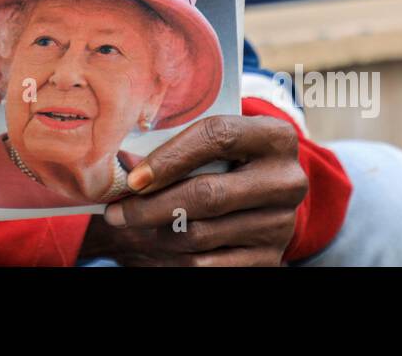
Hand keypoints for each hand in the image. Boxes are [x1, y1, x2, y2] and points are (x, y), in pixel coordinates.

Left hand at [82, 115, 307, 266]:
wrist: (269, 191)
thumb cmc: (229, 157)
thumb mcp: (218, 141)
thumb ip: (180, 145)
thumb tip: (125, 165)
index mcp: (275, 137)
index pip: (217, 136)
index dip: (169, 157)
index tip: (133, 178)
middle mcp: (286, 181)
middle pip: (207, 194)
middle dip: (151, 206)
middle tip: (116, 212)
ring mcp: (281, 224)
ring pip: (200, 233)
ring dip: (158, 232)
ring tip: (136, 223)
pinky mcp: (270, 259)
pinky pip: (206, 264)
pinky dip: (173, 257)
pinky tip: (159, 242)